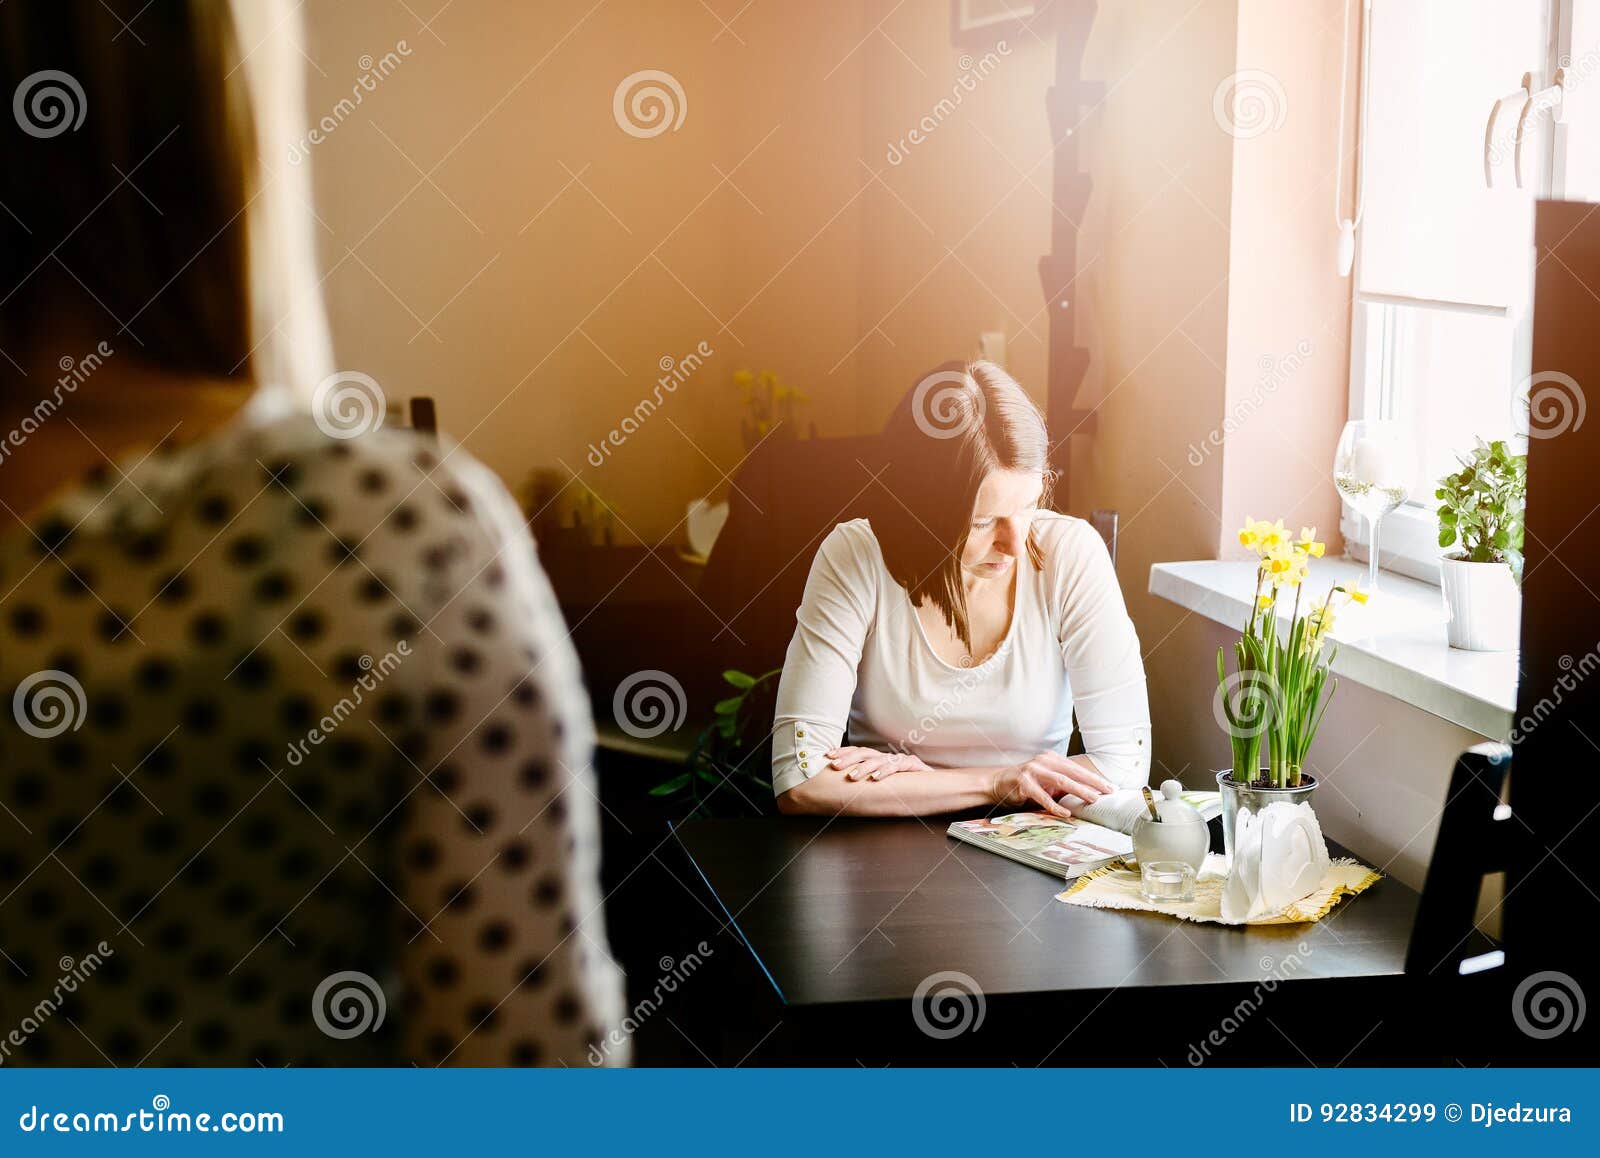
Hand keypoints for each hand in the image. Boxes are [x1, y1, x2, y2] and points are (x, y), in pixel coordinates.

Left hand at [828, 747, 934, 781]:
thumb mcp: (884, 784)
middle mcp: (888, 757)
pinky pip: (897, 766)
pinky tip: (876, 778)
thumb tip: (843, 788)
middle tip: (834, 766)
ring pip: (879, 760)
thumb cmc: (907, 787)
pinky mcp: (912, 765)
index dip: (843, 752)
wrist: (935, 786)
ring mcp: (900, 760)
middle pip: (865, 753)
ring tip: (852, 777)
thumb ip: (868, 783)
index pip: (858, 752)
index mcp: (879, 760)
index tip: (827, 756)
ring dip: (864, 768)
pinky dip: (886, 771)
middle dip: (848, 758)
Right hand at [990, 752, 1116, 818]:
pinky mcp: (1023, 783)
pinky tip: (1065, 813)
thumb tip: (1089, 794)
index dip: (1094, 778)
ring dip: (1079, 790)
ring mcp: (1033, 770)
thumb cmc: (1027, 783)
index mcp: (1052, 759)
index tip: (1110, 787)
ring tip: (1093, 799)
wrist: (999, 782)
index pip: (1077, 769)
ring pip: (1061, 781)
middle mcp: (1044, 761)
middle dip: (1093, 783)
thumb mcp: (1048, 782)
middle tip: (1108, 792)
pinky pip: (1042, 795)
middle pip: (1073, 772)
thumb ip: (1065, 785)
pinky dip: (1054, 805)